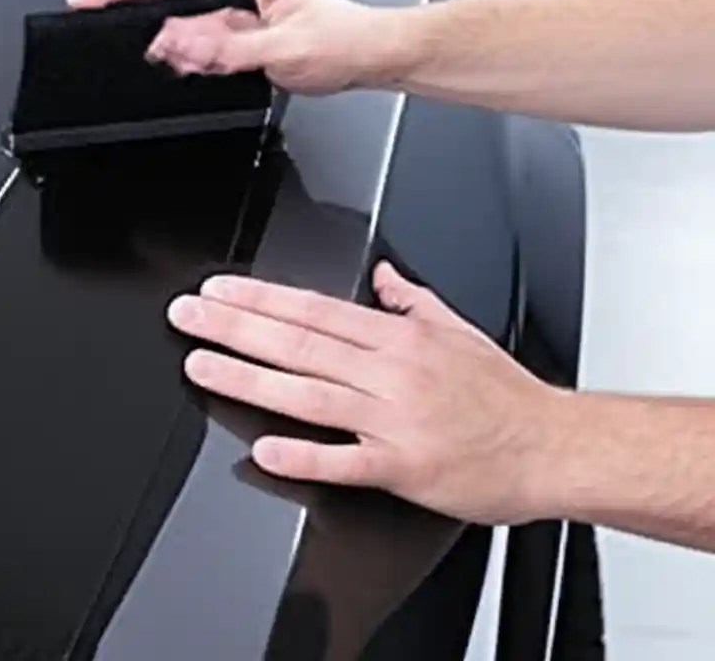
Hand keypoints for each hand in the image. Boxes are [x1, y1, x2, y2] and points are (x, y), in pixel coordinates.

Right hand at [67, 0, 413, 92]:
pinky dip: (170, 44)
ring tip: (119, 41)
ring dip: (146, 24)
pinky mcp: (230, 18)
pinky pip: (187, 28)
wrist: (365, 55)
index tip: (89, 0)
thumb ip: (225, 48)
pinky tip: (164, 58)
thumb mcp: (282, 49)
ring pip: (170, 4)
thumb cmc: (339, 40)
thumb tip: (175, 43)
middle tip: (86, 17)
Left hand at [165, 262, 572, 524]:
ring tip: (201, 367)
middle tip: (188, 317)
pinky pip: (346, 461)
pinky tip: (264, 450)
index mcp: (399, 338)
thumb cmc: (506, 396)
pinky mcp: (404, 467)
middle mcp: (391, 372)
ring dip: (249, 379)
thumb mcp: (460, 330)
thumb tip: (382, 275)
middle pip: (299, 344)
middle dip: (236, 328)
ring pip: (309, 393)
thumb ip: (412, 301)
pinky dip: (305, 455)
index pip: (313, 310)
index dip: (259, 299)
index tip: (218, 292)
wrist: (554, 447)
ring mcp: (394, 419)